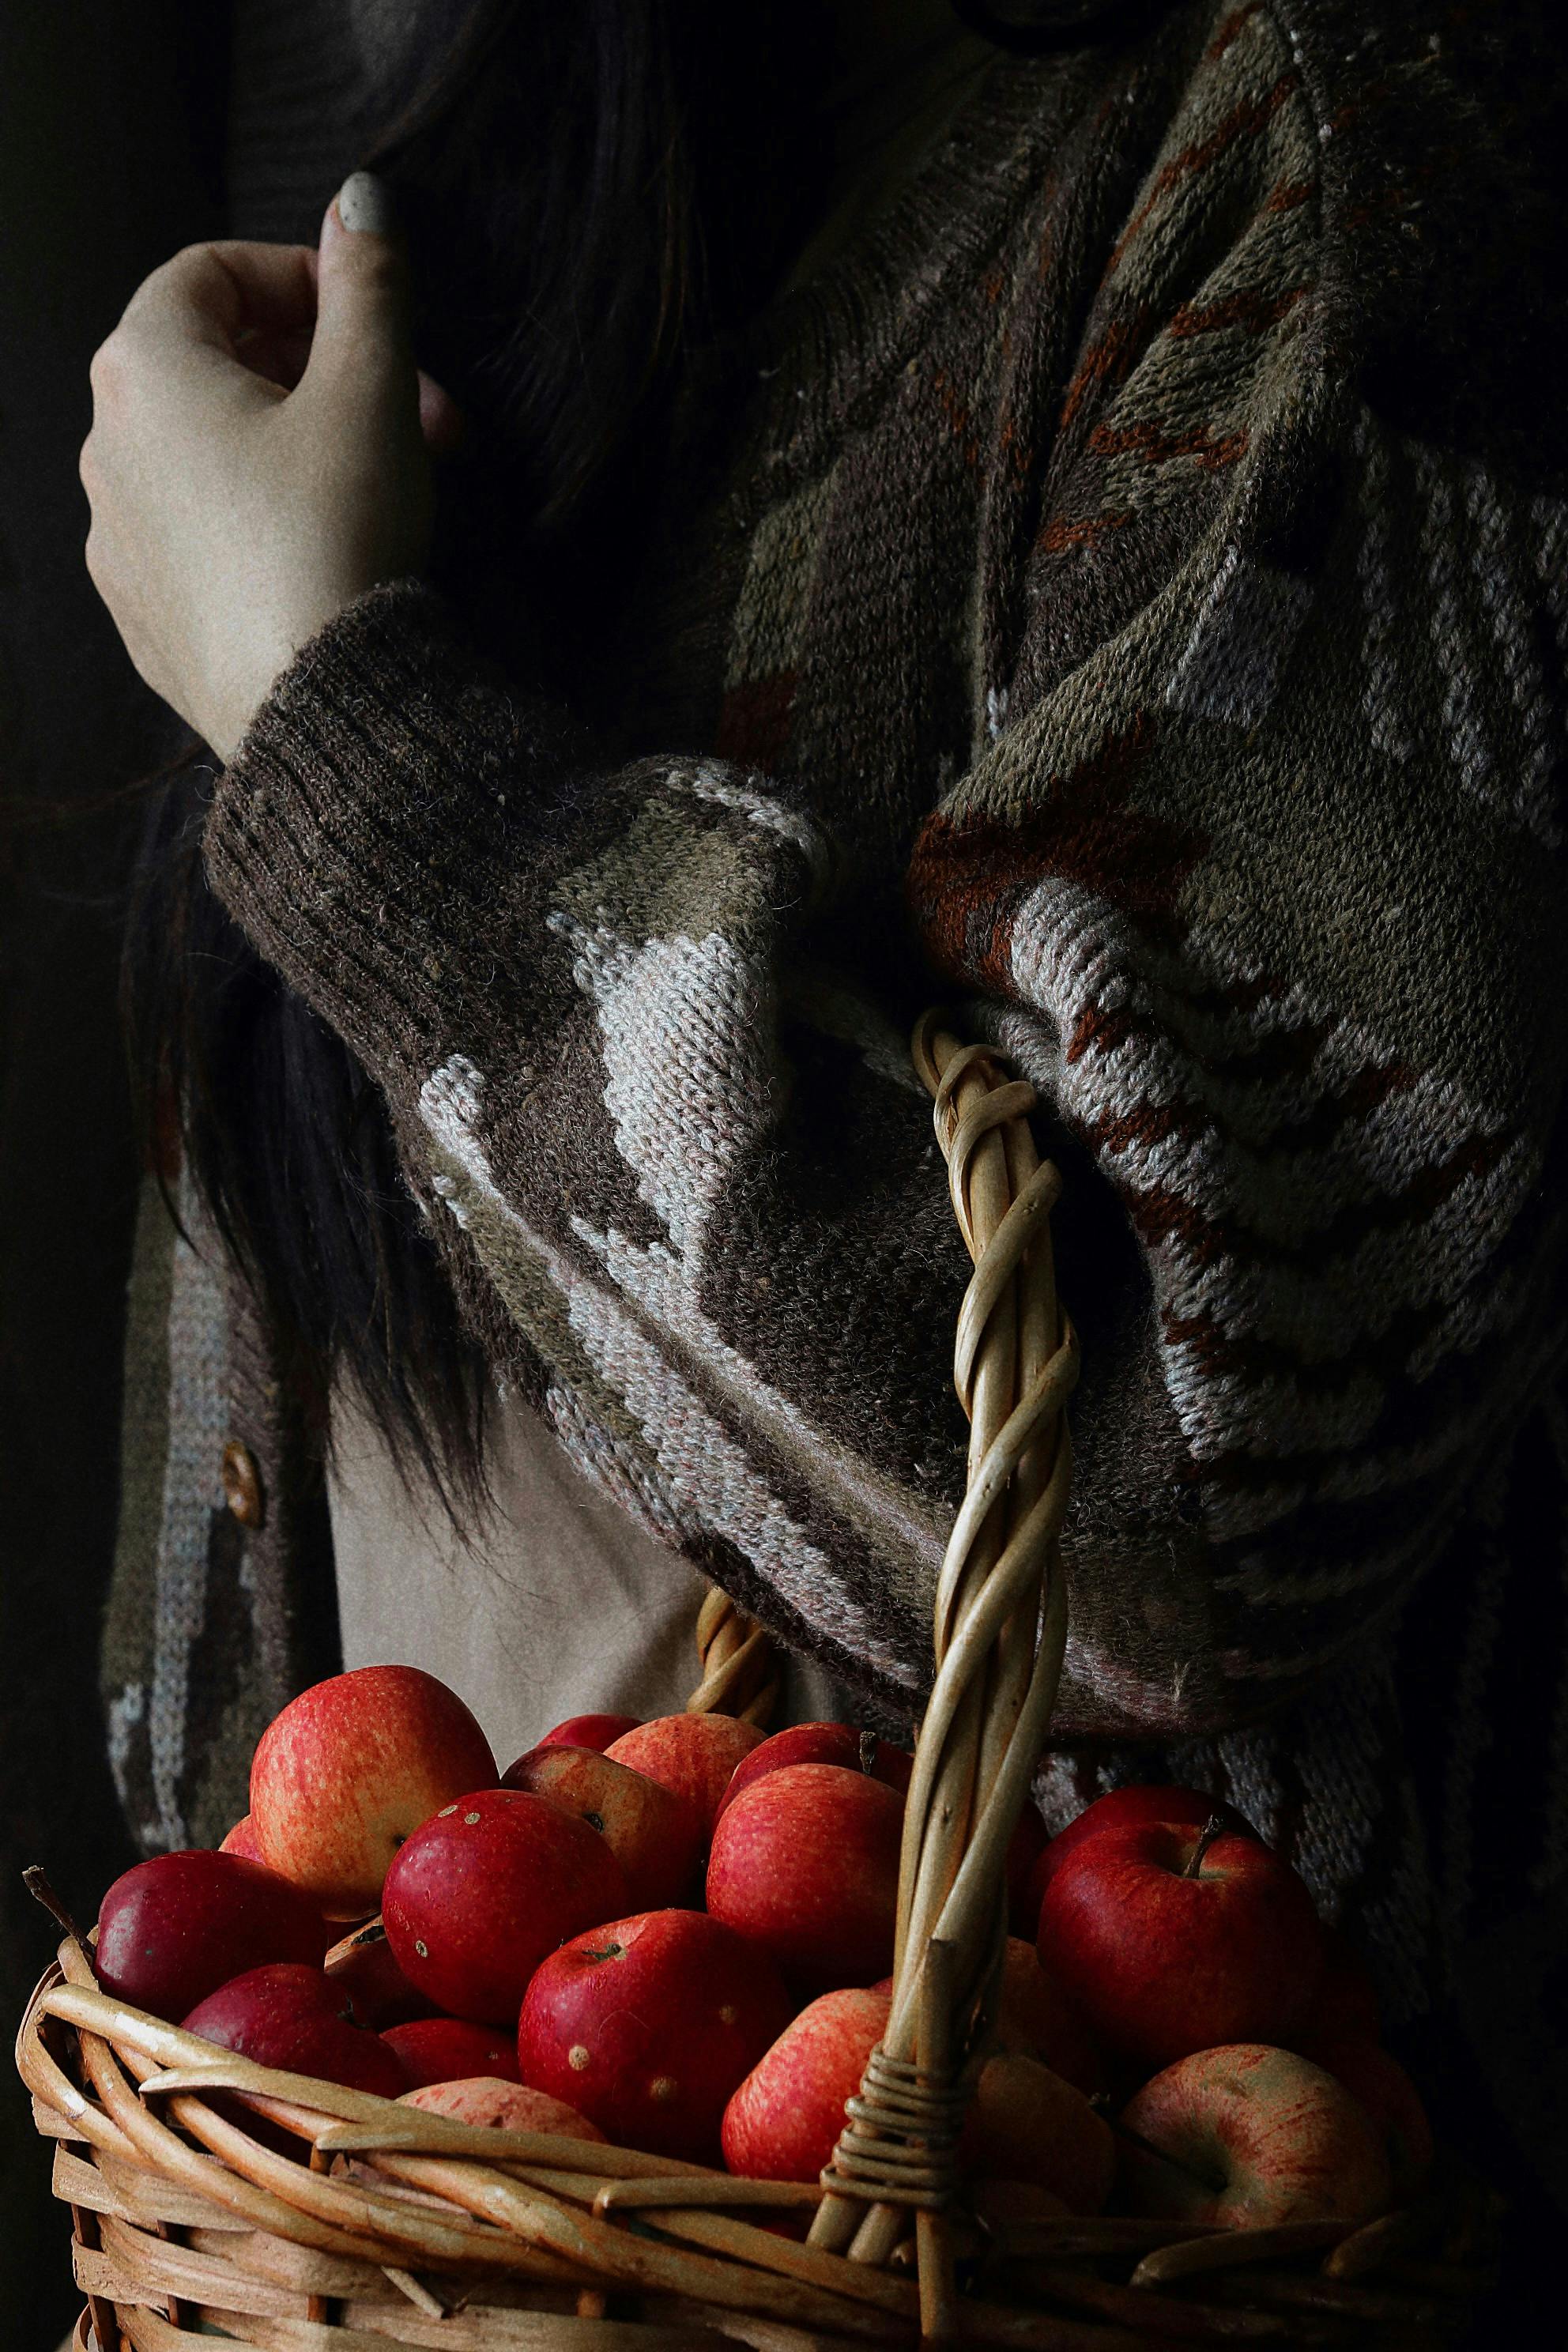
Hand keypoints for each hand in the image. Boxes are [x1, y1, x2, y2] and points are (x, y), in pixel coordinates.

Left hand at [80, 172, 462, 763]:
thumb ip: (369, 287)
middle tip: (419, 411)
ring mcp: (118, 543)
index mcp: (143, 372)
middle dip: (324, 373)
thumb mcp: (372, 394)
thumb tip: (361, 199)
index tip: (375, 317)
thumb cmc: (338, 543)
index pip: (211, 272)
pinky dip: (266, 523)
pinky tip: (335, 555)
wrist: (320, 714)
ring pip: (211, 457)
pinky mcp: (148, 620)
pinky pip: (205, 540)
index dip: (303, 279)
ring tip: (390, 487)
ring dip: (302, 448)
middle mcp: (107, 450)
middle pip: (213, 367)